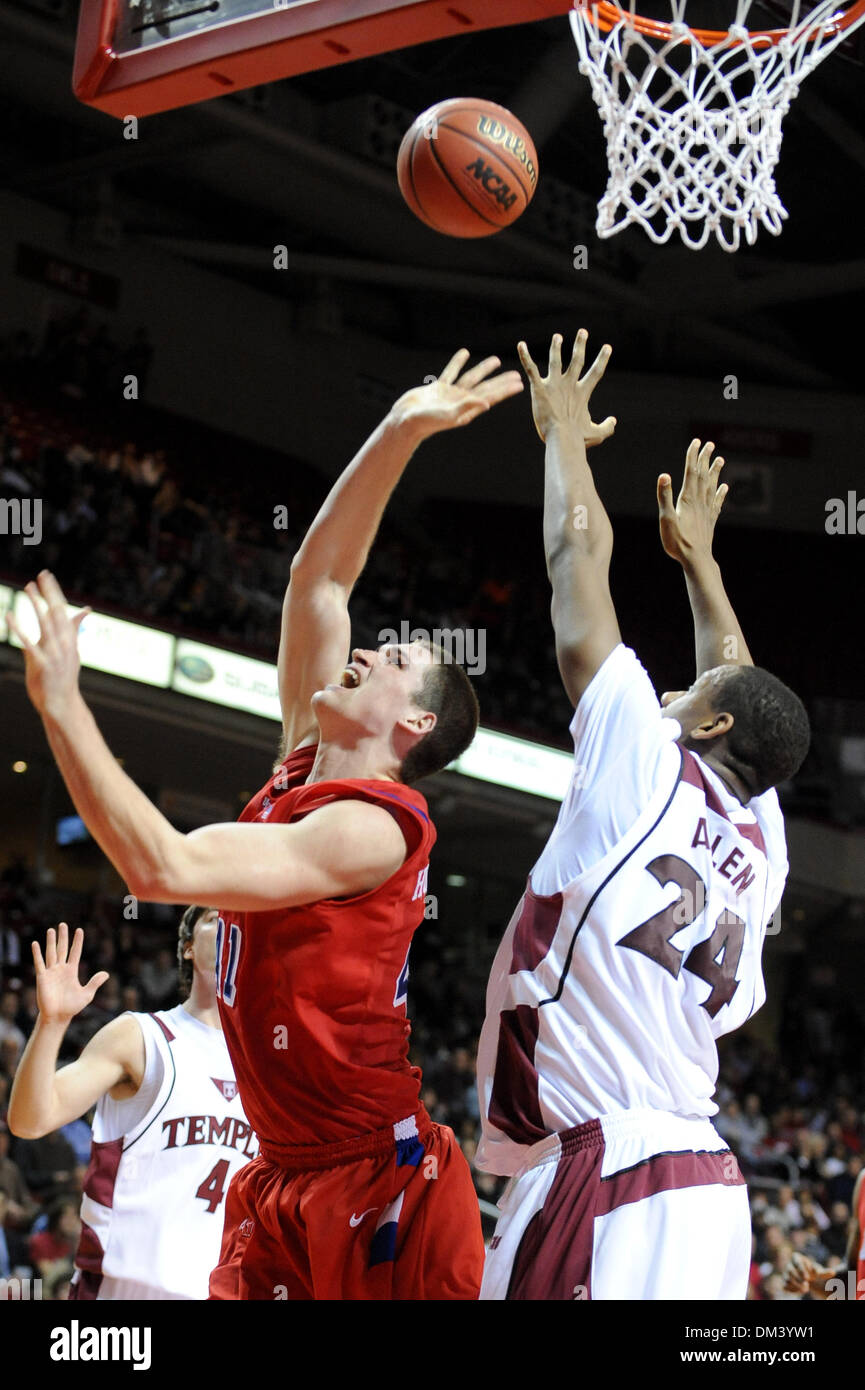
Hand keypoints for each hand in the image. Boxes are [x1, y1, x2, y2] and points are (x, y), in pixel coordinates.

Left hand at [6, 572, 89, 717]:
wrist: (63, 704)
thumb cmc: (63, 677)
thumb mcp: (71, 651)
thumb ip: (73, 629)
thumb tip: (84, 611)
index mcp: (70, 639)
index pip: (63, 610)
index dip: (55, 592)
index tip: (47, 576)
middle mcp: (65, 644)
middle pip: (57, 612)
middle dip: (49, 592)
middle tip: (42, 574)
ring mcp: (55, 654)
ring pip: (45, 623)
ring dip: (36, 604)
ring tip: (28, 587)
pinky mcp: (43, 664)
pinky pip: (28, 642)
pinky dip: (18, 628)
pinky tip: (9, 615)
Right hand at [32, 923, 108, 1025]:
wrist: (58, 1017)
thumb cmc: (72, 1007)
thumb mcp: (87, 994)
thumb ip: (95, 982)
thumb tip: (106, 974)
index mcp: (72, 971)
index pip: (75, 952)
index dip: (77, 941)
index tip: (79, 930)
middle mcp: (61, 969)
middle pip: (62, 949)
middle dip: (63, 937)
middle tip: (63, 924)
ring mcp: (51, 972)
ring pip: (51, 953)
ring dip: (51, 941)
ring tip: (51, 930)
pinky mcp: (42, 977)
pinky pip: (39, 963)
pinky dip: (37, 953)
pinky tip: (35, 944)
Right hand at [389, 349, 522, 438]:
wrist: (404, 421)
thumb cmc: (425, 422)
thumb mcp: (448, 416)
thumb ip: (467, 408)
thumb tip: (487, 404)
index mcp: (466, 410)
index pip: (490, 397)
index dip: (505, 390)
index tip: (519, 384)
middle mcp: (461, 402)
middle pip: (485, 388)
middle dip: (500, 381)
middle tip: (515, 374)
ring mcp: (450, 394)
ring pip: (470, 378)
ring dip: (483, 369)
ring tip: (495, 360)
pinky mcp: (438, 388)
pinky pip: (451, 372)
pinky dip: (458, 362)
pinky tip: (465, 353)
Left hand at [517, 330, 615, 445]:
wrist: (562, 440)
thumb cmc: (578, 439)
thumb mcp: (597, 434)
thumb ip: (607, 426)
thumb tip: (613, 420)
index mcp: (582, 393)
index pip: (596, 372)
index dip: (602, 359)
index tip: (607, 347)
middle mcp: (569, 385)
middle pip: (577, 360)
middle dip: (580, 345)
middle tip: (582, 332)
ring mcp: (554, 385)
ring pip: (555, 360)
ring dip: (556, 347)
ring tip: (557, 337)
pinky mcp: (539, 389)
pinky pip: (531, 369)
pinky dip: (525, 356)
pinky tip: (521, 345)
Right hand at [657, 439, 727, 567]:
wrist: (696, 559)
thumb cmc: (678, 542)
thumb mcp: (666, 519)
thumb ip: (665, 496)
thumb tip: (664, 475)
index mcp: (688, 499)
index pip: (691, 472)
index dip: (693, 456)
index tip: (696, 442)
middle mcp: (700, 502)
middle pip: (703, 476)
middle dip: (705, 459)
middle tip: (709, 444)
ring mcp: (707, 511)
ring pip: (712, 486)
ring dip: (715, 472)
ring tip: (720, 459)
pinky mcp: (710, 521)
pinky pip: (717, 502)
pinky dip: (721, 492)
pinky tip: (725, 487)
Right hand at [782, 1252, 830, 1298]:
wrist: (807, 1278)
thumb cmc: (813, 1272)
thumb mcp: (818, 1271)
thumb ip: (824, 1272)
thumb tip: (833, 1272)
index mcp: (796, 1258)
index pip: (796, 1261)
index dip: (801, 1270)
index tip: (808, 1278)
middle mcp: (789, 1264)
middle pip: (790, 1270)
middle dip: (798, 1279)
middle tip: (807, 1286)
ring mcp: (785, 1273)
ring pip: (787, 1278)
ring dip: (795, 1285)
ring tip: (805, 1289)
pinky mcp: (785, 1282)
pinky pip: (784, 1286)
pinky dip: (792, 1290)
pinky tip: (799, 1291)